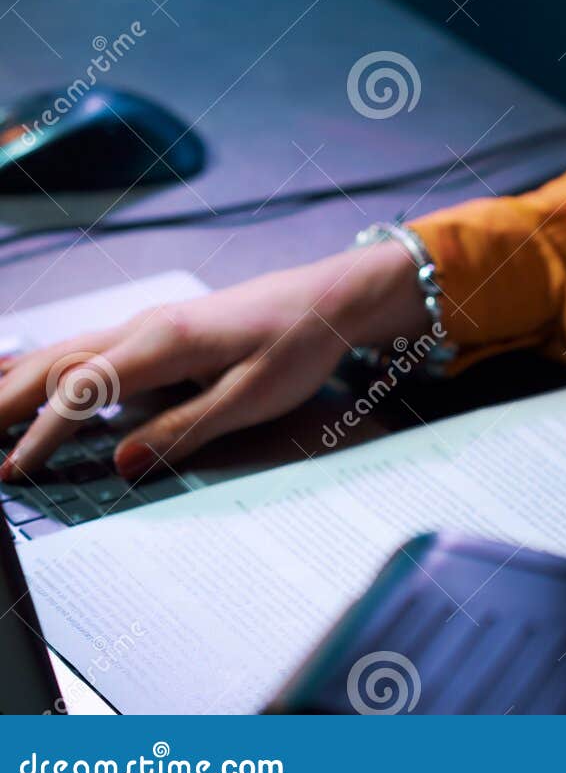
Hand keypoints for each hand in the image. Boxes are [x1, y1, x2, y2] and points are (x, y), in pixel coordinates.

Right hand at [0, 242, 427, 481]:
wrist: (325, 299)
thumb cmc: (295, 346)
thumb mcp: (250, 398)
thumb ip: (184, 429)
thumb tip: (121, 463)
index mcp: (165, 341)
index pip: (83, 389)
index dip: (42, 433)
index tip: (12, 472)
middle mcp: (144, 325)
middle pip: (56, 363)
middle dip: (5, 403)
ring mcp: (145, 324)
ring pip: (63, 351)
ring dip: (16, 384)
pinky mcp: (153, 331)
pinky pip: (84, 348)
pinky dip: (42, 367)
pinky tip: (18, 377)